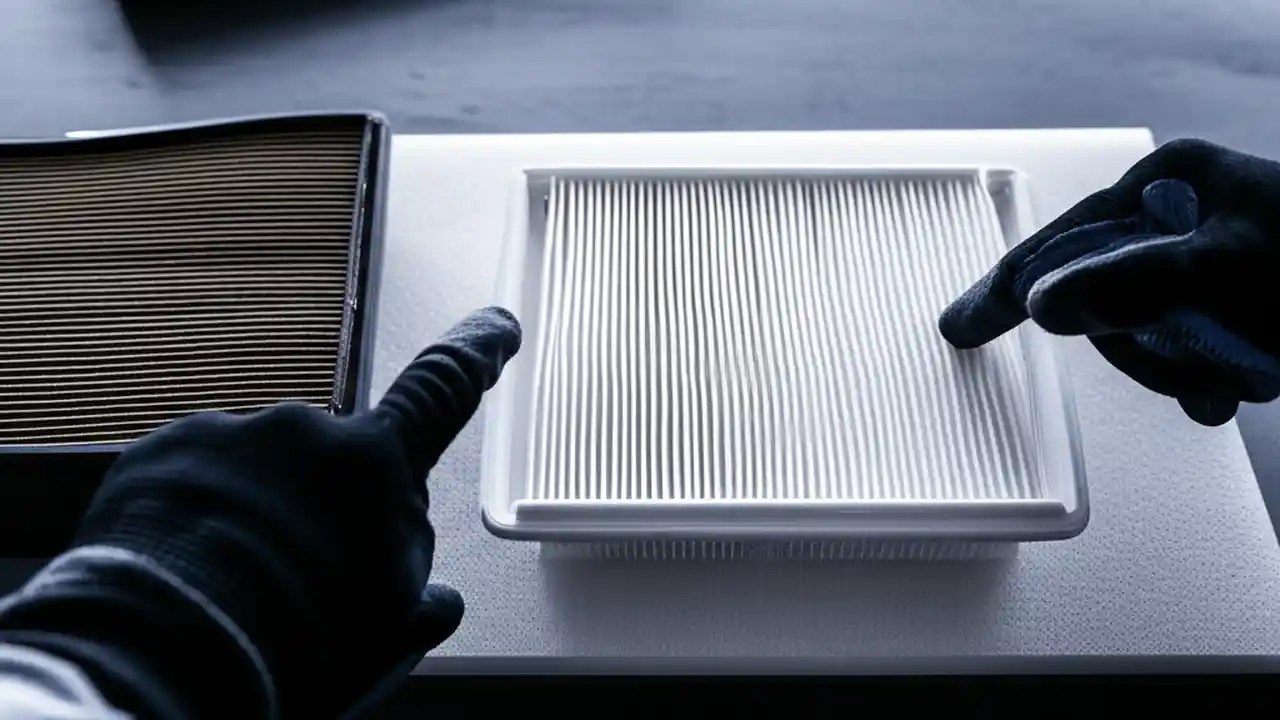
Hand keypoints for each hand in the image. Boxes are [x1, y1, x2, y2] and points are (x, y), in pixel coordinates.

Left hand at [70, 307, 521, 716]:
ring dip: (256, 521)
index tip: (495, 328)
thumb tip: (435, 600)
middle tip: (304, 584)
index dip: (474, 354)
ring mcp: (226, 436)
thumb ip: (424, 600)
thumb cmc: (295, 647)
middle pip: (332, 465)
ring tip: (238, 593)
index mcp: (375, 464)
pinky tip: (191, 574)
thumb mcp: (392, 635)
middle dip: (325, 511)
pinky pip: (192, 482)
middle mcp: (303, 432)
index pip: (442, 390)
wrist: (169, 656)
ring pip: (258, 477)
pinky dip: (195, 521)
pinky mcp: (157, 456)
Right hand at [939, 139, 1279, 425]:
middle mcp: (1178, 217)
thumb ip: (1130, 286)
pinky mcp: (1232, 303)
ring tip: (1232, 380)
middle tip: (1184, 374)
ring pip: (1143, 335)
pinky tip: (1233, 390)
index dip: (1004, 290)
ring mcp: (1204, 262)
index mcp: (1165, 184)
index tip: (959, 328)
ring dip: (1182, 372)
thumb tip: (1046, 305)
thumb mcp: (1229, 271)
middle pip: (1099, 300)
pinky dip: (1206, 380)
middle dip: (1138, 352)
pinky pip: (1184, 351)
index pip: (1057, 244)